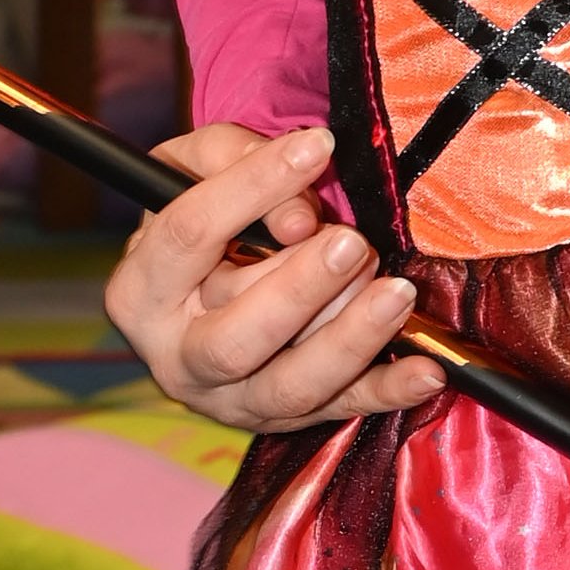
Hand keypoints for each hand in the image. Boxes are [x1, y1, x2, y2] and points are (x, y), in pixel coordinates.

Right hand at [106, 123, 442, 432]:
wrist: (200, 300)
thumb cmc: (204, 228)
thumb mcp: (192, 171)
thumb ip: (235, 160)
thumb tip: (300, 220)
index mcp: (141, 292)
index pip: (188, 236)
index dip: (251, 188)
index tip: (317, 147)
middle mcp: (178, 357)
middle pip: (235, 337)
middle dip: (299, 289)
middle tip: (351, 243)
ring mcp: (232, 400)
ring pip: (289, 386)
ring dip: (349, 339)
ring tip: (397, 291)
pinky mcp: (285, 421)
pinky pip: (342, 411)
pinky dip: (388, 393)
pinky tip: (428, 370)